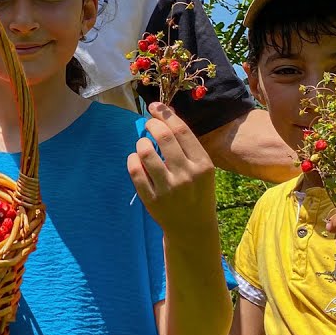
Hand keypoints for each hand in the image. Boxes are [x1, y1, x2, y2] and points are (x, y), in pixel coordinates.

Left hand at [127, 102, 217, 237]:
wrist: (193, 227)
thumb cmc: (197, 191)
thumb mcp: (202, 168)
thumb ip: (187, 145)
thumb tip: (166, 113)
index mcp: (203, 164)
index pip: (182, 130)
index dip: (165, 114)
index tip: (155, 107)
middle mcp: (186, 175)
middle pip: (163, 137)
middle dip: (151, 124)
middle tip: (149, 124)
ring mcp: (168, 188)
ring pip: (145, 152)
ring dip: (141, 142)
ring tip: (143, 145)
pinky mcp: (151, 199)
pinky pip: (135, 170)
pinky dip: (132, 159)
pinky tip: (136, 159)